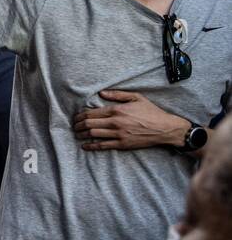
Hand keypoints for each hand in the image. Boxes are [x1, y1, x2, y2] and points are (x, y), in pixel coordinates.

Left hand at [72, 90, 188, 150]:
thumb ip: (118, 95)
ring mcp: (118, 134)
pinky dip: (91, 146)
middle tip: (74, 126)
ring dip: (82, 135)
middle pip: (89, 124)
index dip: (80, 116)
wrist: (165, 128)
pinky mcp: (122, 144)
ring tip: (77, 134)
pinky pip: (103, 146)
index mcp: (117, 110)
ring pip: (93, 135)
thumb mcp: (136, 98)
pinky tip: (85, 146)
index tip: (76, 117)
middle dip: (78, 125)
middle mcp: (115, 122)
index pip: (92, 113)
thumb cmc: (151, 112)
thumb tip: (101, 93)